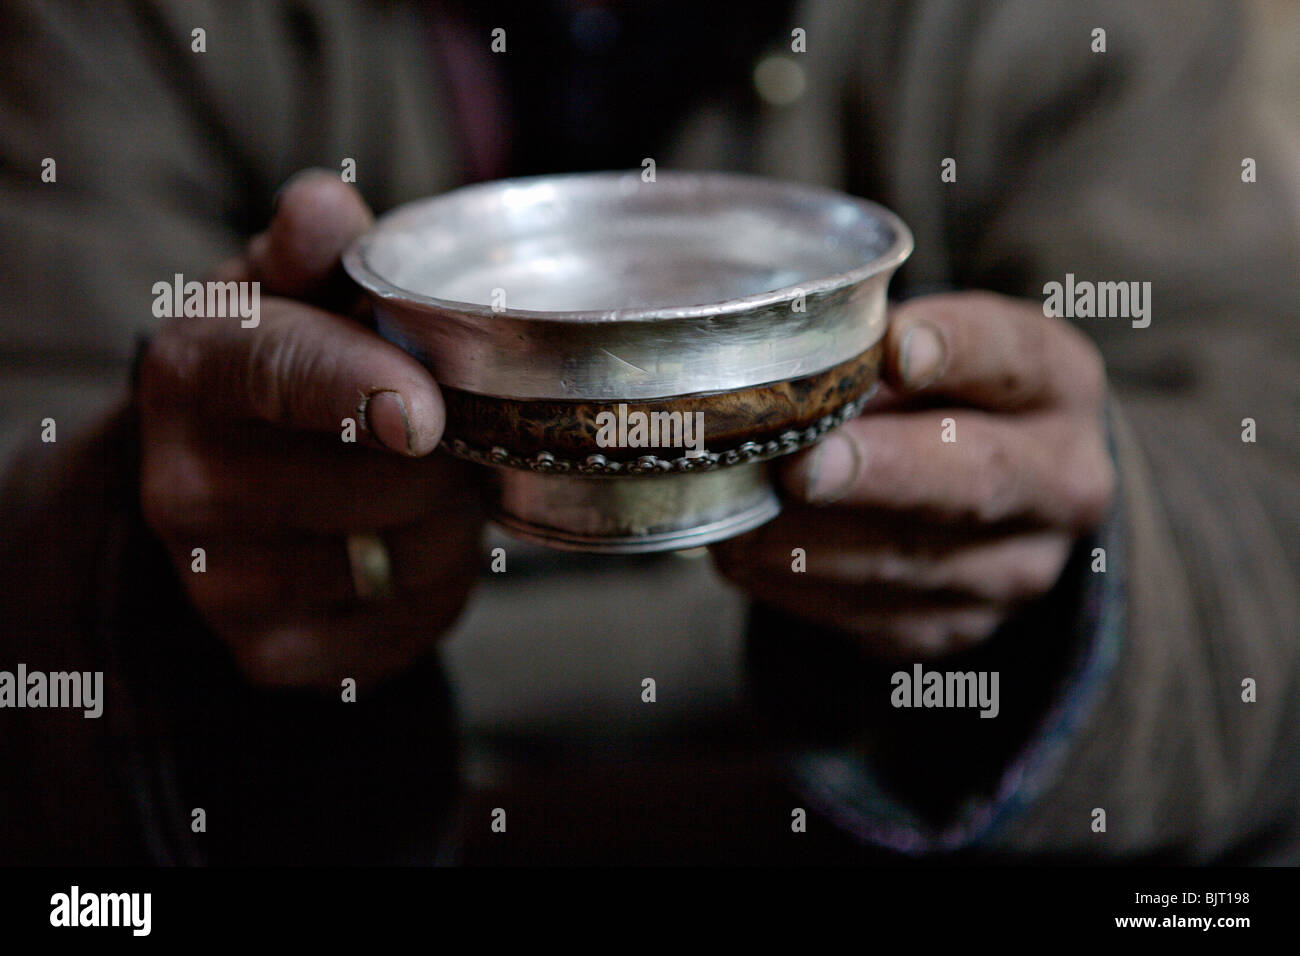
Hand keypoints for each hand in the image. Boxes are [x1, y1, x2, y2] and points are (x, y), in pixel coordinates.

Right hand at [136, 170, 485, 688]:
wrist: (230, 479)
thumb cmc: (285, 363)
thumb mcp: (289, 288)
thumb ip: (313, 246)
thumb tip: (324, 206)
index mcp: (194, 371)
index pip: (275, 374)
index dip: (358, 389)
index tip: (426, 412)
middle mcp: (185, 488)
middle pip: (366, 485)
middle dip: (444, 458)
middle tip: (455, 432)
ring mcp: (221, 586)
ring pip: (397, 562)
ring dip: (448, 522)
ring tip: (433, 485)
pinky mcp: (272, 656)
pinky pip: (401, 630)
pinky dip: (436, 589)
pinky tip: (412, 547)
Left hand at [712, 291, 1114, 657]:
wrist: (981, 497)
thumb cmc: (931, 394)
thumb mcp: (926, 345)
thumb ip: (872, 344)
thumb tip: (779, 355)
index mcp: (1058, 384)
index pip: (1016, 357)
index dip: (958, 350)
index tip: (897, 349)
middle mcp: (1062, 484)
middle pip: (976, 480)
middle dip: (882, 473)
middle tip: (803, 467)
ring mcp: (1016, 571)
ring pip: (911, 562)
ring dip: (813, 541)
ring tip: (738, 512)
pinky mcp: (955, 627)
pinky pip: (870, 613)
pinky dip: (796, 584)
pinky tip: (743, 552)